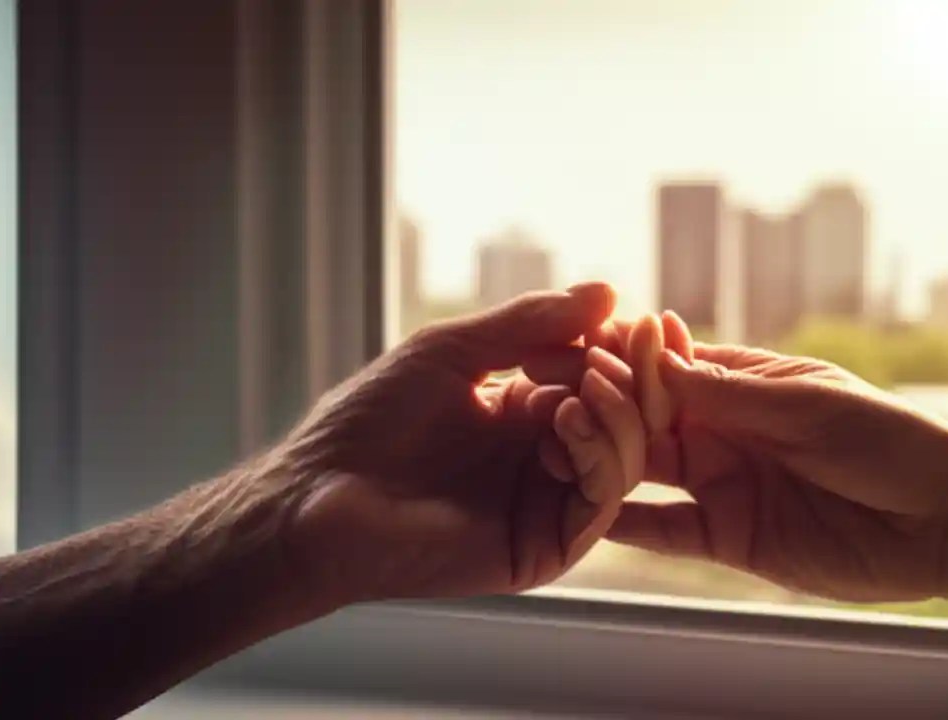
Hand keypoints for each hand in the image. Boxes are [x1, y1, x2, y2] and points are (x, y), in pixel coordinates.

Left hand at [275, 283, 635, 606]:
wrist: (319, 495)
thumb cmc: (370, 420)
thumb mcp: (454, 352)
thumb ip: (529, 324)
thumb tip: (607, 290)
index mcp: (524, 411)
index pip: (598, 378)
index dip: (617, 348)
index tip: (625, 319)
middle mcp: (542, 458)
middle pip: (622, 420)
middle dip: (628, 378)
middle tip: (620, 346)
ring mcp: (545, 504)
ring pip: (622, 461)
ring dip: (619, 413)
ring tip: (592, 380)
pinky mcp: (542, 548)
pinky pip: (598, 505)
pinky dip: (600, 455)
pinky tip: (572, 416)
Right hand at [539, 313, 947, 602]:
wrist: (939, 521)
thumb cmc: (888, 441)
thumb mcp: (807, 405)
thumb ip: (728, 393)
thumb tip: (656, 355)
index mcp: (746, 384)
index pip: (671, 367)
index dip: (627, 359)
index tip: (578, 348)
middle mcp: (726, 430)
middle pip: (647, 416)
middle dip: (603, 407)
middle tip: (552, 398)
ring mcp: (723, 482)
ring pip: (646, 468)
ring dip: (604, 458)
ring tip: (556, 449)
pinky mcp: (727, 535)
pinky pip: (664, 529)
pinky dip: (627, 523)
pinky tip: (588, 514)